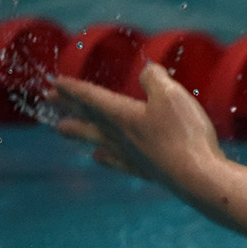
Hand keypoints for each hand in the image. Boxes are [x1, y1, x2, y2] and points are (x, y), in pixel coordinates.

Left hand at [50, 62, 225, 186]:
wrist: (198, 177)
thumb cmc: (185, 134)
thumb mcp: (172, 96)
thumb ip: (156, 79)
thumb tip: (147, 70)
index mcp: (122, 114)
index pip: (92, 98)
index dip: (74, 88)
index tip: (56, 82)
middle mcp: (121, 136)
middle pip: (89, 118)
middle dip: (69, 107)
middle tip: (48, 100)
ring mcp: (132, 155)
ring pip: (98, 140)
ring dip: (79, 132)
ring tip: (61, 130)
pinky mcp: (147, 171)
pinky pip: (118, 162)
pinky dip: (106, 158)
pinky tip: (99, 157)